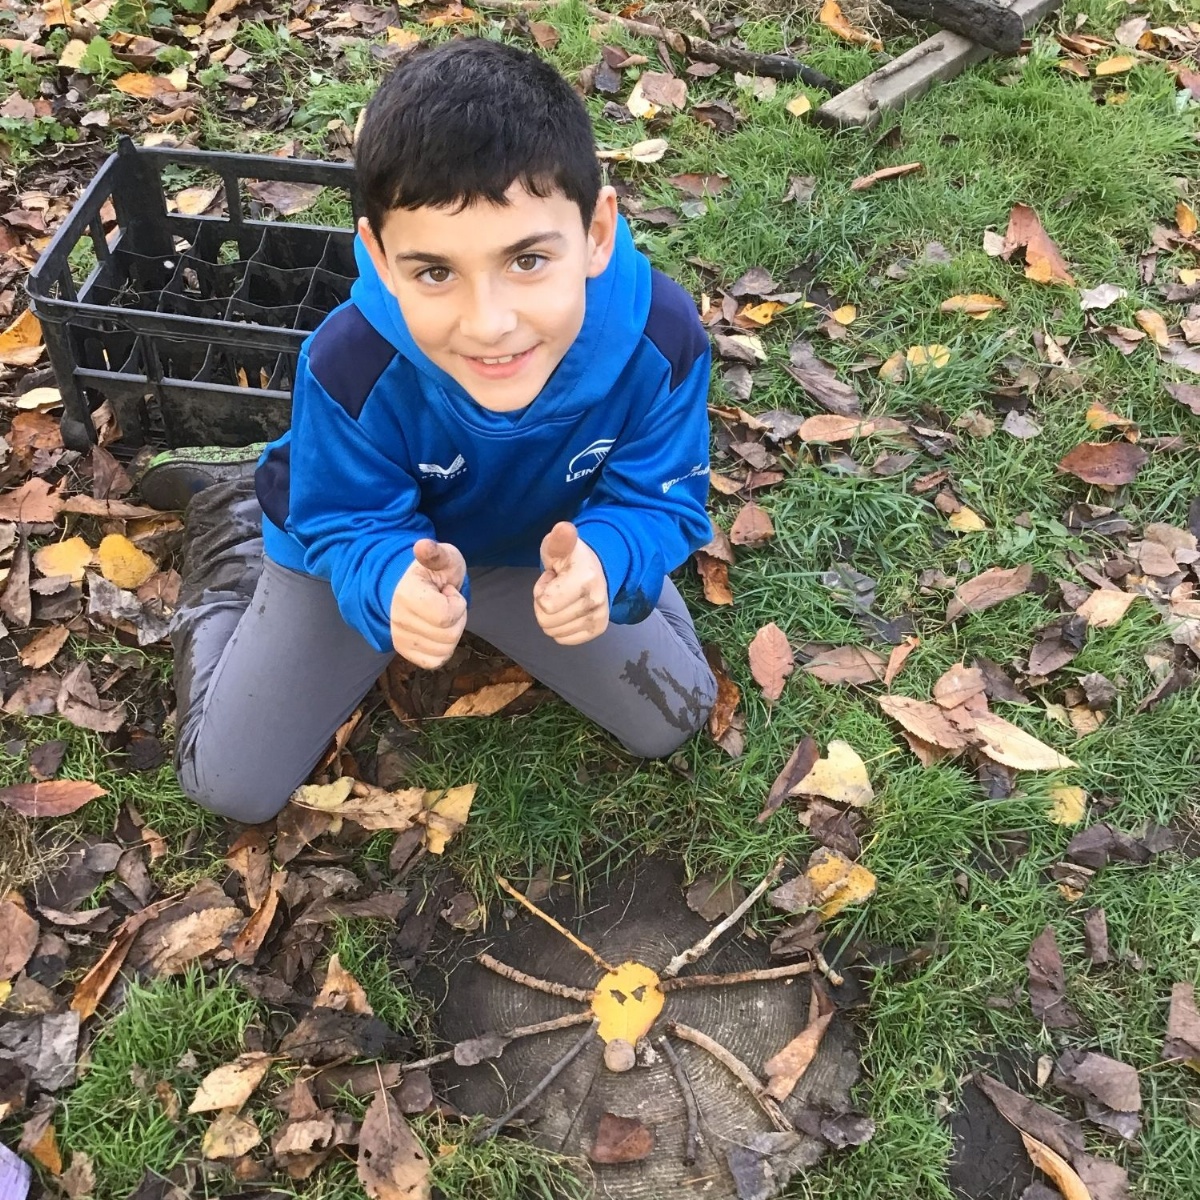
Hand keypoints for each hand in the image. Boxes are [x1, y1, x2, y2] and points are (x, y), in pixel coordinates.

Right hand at [389, 539, 466, 668]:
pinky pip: (435, 661)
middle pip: (448, 635)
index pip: (445, 616)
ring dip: (451, 632)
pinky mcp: (404, 651)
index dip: (456, 604)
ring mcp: (399, 638)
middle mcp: (398, 620)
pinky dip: (443, 649)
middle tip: (445, 602)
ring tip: (440, 614)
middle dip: (457, 617)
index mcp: (406, 595)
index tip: (447, 591)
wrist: (408, 586)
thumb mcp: (442, 557)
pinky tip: (437, 630)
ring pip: (444, 650)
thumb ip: (436, 554)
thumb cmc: (432, 572)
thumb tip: (422, 546)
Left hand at [534, 522, 609, 645]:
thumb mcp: (558, 544)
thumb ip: (559, 539)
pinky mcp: (599, 629)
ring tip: (563, 596)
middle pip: (546, 620)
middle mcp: (596, 600)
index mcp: (586, 579)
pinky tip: (569, 608)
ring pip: (553, 632)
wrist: (596, 568)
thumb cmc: (570, 557)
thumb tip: (564, 528)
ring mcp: (599, 616)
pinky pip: (564, 640)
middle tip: (557, 587)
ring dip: (553, 614)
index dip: (541, 589)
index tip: (553, 577)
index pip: (545, 604)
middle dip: (545, 603)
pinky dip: (561, 627)